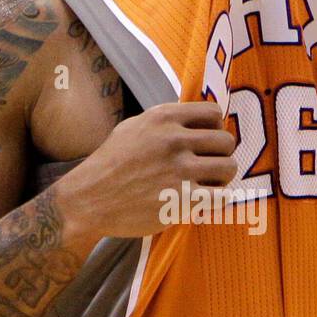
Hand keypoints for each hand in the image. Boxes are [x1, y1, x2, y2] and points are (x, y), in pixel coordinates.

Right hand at [53, 101, 237, 240]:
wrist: (88, 200)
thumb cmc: (110, 165)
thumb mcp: (132, 127)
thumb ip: (165, 122)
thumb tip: (199, 121)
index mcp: (163, 118)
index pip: (214, 114)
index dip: (214, 129)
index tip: (205, 143)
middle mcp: (174, 140)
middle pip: (226, 141)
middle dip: (220, 155)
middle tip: (207, 167)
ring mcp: (179, 170)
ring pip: (229, 168)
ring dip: (221, 178)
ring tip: (207, 185)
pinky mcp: (182, 200)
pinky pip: (223, 197)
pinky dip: (217, 200)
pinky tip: (203, 202)